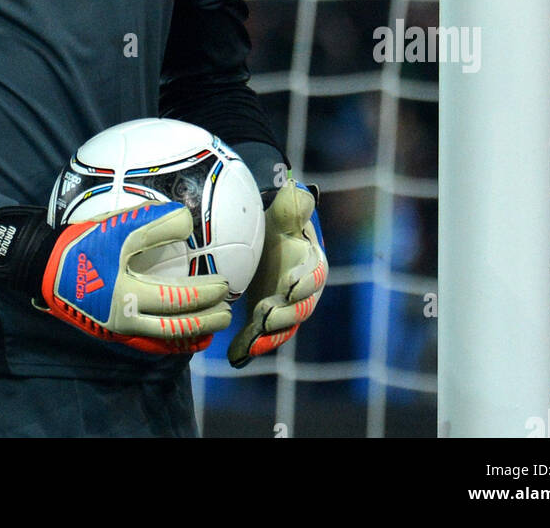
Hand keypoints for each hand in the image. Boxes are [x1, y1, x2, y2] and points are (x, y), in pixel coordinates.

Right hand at [0, 202, 231, 353]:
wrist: (43, 267)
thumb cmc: (81, 244)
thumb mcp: (115, 227)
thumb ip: (152, 223)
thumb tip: (187, 221)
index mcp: (127, 293)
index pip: (177, 298)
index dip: (204, 294)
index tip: (224, 285)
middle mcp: (125, 319)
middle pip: (175, 326)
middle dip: (205, 320)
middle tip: (226, 312)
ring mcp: (118, 330)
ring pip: (163, 340)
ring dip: (191, 335)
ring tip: (212, 330)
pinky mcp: (111, 333)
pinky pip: (147, 345)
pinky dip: (169, 344)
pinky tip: (183, 340)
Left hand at [227, 180, 326, 367]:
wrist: (262, 240)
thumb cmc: (277, 225)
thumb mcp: (284, 214)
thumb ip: (292, 206)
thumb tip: (300, 192)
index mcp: (311, 265)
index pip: (313, 275)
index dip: (304, 282)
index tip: (290, 286)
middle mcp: (302, 292)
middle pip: (299, 308)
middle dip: (285, 314)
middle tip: (267, 315)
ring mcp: (284, 309)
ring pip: (282, 327)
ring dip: (269, 336)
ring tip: (253, 341)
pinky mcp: (265, 319)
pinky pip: (260, 336)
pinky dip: (249, 347)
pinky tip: (236, 356)